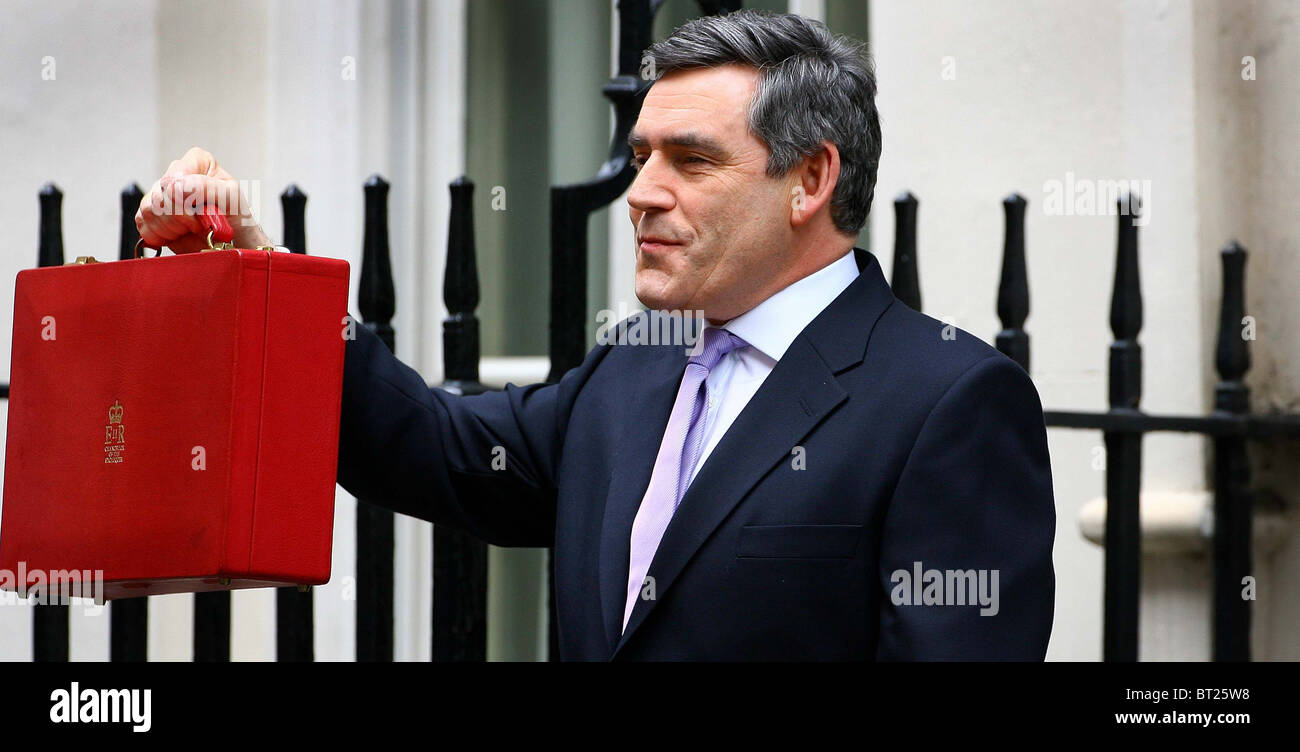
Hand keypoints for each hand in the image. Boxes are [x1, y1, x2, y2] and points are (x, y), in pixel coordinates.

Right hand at [135, 147, 271, 253]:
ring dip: (172, 228)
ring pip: (149, 210)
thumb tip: (179, 185)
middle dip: (180, 218)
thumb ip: (206, 187)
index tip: (201, 212)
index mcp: (197, 162)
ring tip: (190, 230)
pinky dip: (161, 236)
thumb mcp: (231, 197)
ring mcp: (161, 194)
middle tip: (199, 225)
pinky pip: (143, 224)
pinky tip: (177, 235)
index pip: (174, 177)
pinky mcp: (152, 214)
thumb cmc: (236, 216)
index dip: (184, 200)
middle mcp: (176, 174)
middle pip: (159, 195)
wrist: (235, 242)